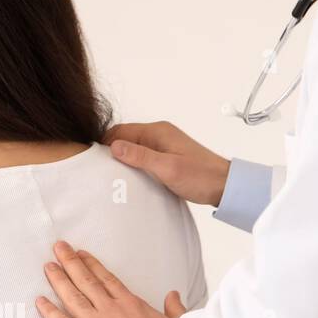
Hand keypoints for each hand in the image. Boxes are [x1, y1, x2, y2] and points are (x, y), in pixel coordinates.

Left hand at [36, 241, 188, 317]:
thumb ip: (174, 308)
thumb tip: (174, 295)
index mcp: (131, 303)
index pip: (107, 279)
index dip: (93, 265)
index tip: (82, 253)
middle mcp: (109, 308)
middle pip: (86, 280)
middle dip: (71, 263)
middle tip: (58, 248)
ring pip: (72, 296)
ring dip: (59, 280)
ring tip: (48, 266)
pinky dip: (49, 312)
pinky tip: (39, 301)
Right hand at [104, 121, 229, 206]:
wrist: (224, 186)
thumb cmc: (200, 176)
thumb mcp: (167, 168)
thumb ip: (140, 156)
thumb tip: (114, 146)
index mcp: (157, 132)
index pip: (121, 130)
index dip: (105, 143)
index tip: (93, 160)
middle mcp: (159, 135)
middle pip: (125, 139)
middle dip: (111, 152)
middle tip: (99, 171)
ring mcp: (163, 146)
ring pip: (133, 149)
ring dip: (123, 160)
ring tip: (112, 176)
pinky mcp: (166, 157)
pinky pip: (143, 157)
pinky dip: (134, 165)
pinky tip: (130, 178)